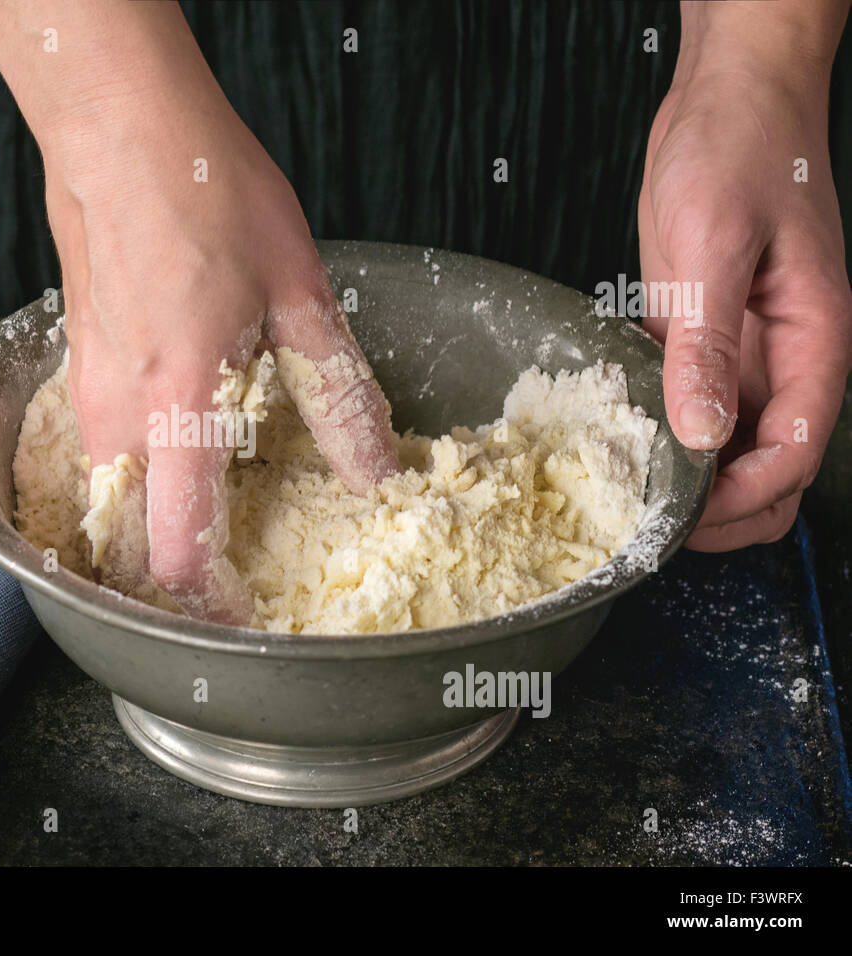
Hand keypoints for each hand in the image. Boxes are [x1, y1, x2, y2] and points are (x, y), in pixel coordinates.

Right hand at [46, 88, 397, 622]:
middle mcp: (117, 411)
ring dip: (149, 533)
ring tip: (204, 532)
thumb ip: (335, 395)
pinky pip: (98, 453)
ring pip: (106, 501)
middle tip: (224, 590)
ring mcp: (86, 390)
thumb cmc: (205, 191)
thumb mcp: (300, 294)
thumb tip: (375, 470)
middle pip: (126, 542)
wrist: (122, 129)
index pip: (177, 544)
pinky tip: (176, 454)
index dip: (209, 600)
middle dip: (170, 583)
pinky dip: (133, 481)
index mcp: (178, 401)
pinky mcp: (78, 367)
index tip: (241, 617)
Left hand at [638, 11, 851, 550]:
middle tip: (651, 521)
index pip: (792, 455)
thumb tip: (703, 433)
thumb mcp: (715, 246)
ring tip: (626, 490)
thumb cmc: (742, 148)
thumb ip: (710, 343)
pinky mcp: (701, 338)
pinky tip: (616, 440)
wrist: (727, 98)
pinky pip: (690, 408)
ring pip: (727, 450)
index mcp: (813, 344)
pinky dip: (662, 435)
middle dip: (721, 512)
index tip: (682, 517)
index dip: (741, 499)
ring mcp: (742, 353)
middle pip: (767, 471)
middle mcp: (782, 360)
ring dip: (689, 481)